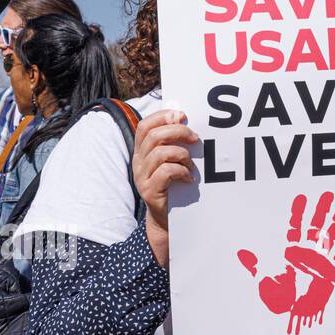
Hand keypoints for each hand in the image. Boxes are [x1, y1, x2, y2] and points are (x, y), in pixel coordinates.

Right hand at [131, 109, 197, 266]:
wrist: (167, 217)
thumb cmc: (174, 183)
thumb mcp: (172, 160)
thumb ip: (174, 142)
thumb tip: (183, 118)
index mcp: (142, 150)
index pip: (145, 125)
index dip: (163, 116)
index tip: (182, 116)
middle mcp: (138, 161)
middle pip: (154, 136)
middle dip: (178, 132)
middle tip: (195, 139)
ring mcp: (142, 176)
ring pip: (161, 153)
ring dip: (182, 155)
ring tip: (191, 165)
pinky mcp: (149, 190)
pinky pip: (166, 172)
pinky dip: (182, 171)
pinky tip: (189, 179)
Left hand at [237, 191, 334, 334]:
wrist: (293, 316)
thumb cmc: (278, 300)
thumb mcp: (264, 281)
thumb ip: (256, 265)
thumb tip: (241, 253)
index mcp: (292, 252)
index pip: (295, 227)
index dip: (298, 212)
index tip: (302, 197)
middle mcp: (307, 253)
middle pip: (316, 226)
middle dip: (321, 210)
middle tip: (327, 194)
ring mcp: (321, 261)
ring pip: (331, 236)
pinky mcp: (332, 271)